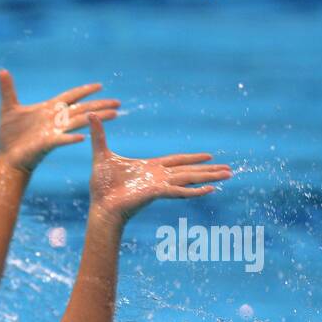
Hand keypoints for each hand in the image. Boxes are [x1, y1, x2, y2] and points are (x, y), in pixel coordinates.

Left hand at [0, 70, 119, 172]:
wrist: (6, 157)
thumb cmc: (9, 135)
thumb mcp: (8, 108)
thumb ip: (7, 89)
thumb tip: (1, 70)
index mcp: (48, 109)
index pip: (70, 97)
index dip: (84, 91)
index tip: (100, 85)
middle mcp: (55, 119)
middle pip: (81, 109)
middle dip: (100, 105)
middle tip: (118, 103)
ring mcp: (53, 131)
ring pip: (78, 122)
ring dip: (96, 118)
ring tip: (114, 115)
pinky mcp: (47, 144)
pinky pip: (61, 140)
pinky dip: (70, 138)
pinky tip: (82, 138)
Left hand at [87, 114, 231, 221]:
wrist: (99, 206)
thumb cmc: (101, 186)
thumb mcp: (101, 155)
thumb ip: (99, 135)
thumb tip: (91, 115)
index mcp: (150, 168)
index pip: (176, 161)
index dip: (192, 158)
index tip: (209, 156)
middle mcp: (159, 176)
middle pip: (189, 170)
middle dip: (209, 169)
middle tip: (229, 169)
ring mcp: (160, 185)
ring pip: (189, 179)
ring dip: (209, 177)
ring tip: (228, 175)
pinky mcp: (156, 193)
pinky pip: (180, 191)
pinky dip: (195, 190)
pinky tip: (211, 189)